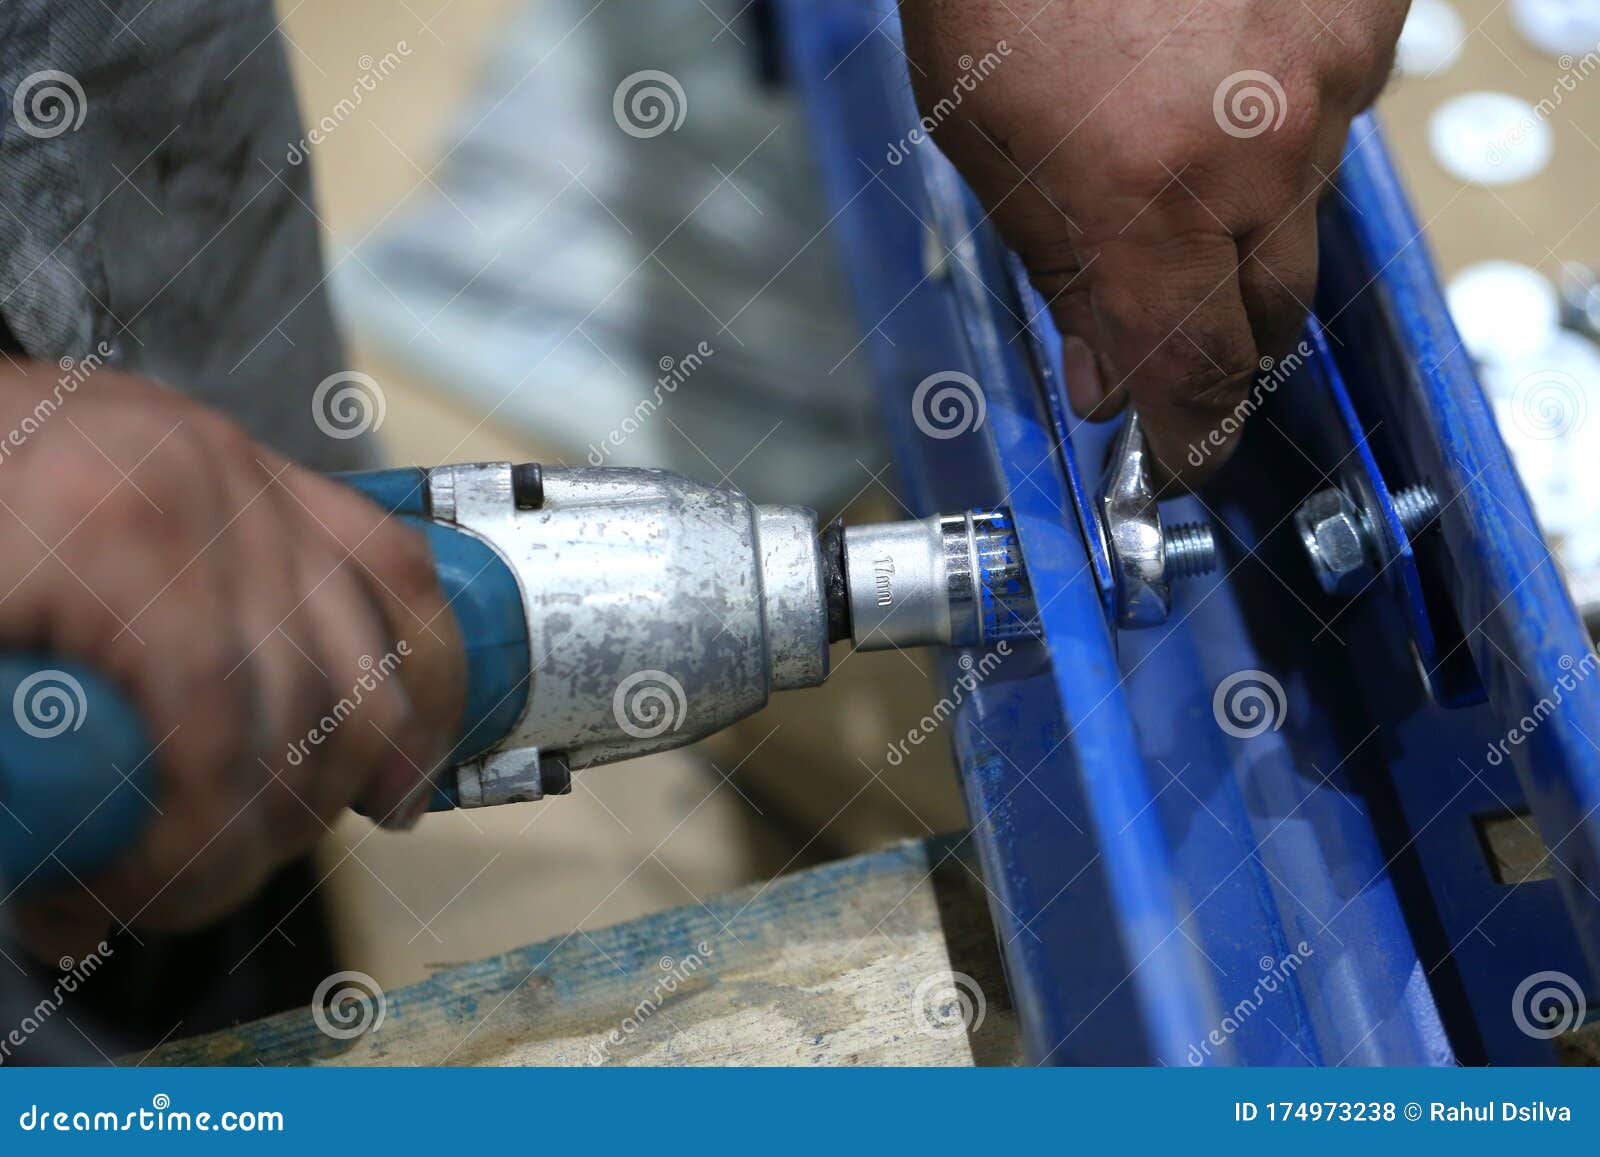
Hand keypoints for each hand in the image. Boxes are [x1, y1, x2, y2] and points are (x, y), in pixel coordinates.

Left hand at [0, 361, 463, 956]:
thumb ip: (4, 746)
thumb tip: (39, 859)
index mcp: (114, 537)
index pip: (215, 740)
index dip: (189, 856)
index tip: (103, 908)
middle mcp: (217, 501)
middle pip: (307, 715)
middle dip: (256, 838)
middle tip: (168, 892)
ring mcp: (264, 486)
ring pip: (377, 663)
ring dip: (353, 780)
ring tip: (284, 845)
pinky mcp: (288, 480)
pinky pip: (400, 580)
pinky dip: (429, 680)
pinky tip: (409, 761)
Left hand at [901, 0, 1407, 480]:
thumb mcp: (987, 144)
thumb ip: (1061, 273)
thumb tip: (1107, 380)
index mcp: (1142, 197)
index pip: (1196, 377)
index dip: (1190, 438)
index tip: (1176, 458)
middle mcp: (1257, 150)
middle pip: (1268, 318)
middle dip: (1213, 343)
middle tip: (1161, 331)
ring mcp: (1329, 77)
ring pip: (1306, 221)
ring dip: (1242, 232)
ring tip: (1167, 164)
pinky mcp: (1368, 18)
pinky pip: (1335, 126)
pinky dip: (1279, 136)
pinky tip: (1216, 91)